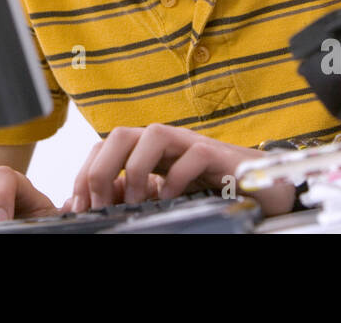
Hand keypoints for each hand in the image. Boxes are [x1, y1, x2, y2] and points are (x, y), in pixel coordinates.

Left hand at [66, 123, 296, 217]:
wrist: (261, 188)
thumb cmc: (210, 191)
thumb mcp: (161, 195)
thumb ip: (129, 196)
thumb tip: (86, 204)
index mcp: (148, 151)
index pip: (104, 148)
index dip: (85, 173)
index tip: (79, 206)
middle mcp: (166, 143)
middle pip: (120, 134)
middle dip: (101, 168)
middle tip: (100, 204)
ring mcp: (191, 145)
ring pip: (153, 134)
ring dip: (135, 169)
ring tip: (133, 201)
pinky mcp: (218, 155)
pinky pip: (193, 154)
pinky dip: (176, 177)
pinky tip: (171, 198)